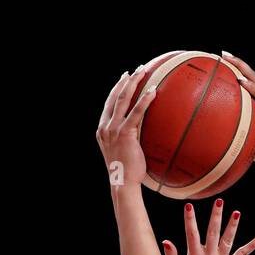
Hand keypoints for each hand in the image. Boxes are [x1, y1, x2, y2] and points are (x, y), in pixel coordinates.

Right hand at [96, 67, 155, 189]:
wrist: (122, 183)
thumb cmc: (127, 172)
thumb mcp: (123, 152)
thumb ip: (128, 140)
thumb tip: (143, 134)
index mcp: (102, 130)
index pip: (109, 104)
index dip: (117, 89)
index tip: (124, 77)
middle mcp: (105, 127)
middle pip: (115, 97)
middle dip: (126, 81)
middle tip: (135, 70)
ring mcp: (113, 129)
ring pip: (123, 100)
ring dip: (134, 83)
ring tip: (143, 72)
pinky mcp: (124, 133)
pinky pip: (136, 113)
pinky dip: (144, 100)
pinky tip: (152, 91)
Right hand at [162, 198, 254, 254]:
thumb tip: (166, 241)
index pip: (191, 233)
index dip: (190, 219)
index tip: (189, 205)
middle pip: (212, 232)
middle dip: (215, 216)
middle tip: (219, 201)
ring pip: (227, 240)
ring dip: (232, 226)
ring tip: (236, 212)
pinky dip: (251, 246)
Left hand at [220, 51, 254, 166]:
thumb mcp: (245, 136)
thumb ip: (234, 130)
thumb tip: (214, 134)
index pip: (246, 81)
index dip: (235, 70)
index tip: (221, 63)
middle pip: (249, 74)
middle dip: (236, 62)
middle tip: (222, 54)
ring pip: (254, 78)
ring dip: (241, 67)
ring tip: (228, 59)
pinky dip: (250, 86)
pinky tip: (240, 80)